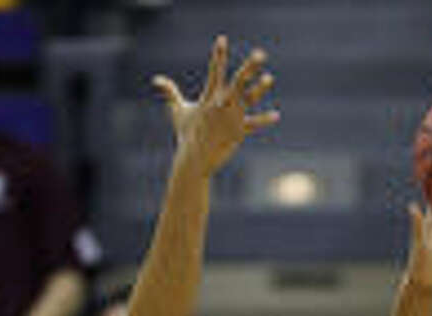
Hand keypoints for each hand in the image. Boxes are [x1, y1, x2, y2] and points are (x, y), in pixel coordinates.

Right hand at [154, 36, 278, 176]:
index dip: (218, 55)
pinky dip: (264, 120)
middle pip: (238, 82)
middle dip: (249, 68)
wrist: (192, 160)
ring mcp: (231, 119)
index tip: (222, 39)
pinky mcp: (237, 133)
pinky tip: (275, 115)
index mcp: (209, 98)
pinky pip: (253, 124)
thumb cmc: (186, 135)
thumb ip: (169, 92)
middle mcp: (222, 105)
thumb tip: (155, 80)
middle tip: (260, 54)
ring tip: (269, 78)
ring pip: (248, 100)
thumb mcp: (177, 111)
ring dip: (259, 89)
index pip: (215, 71)